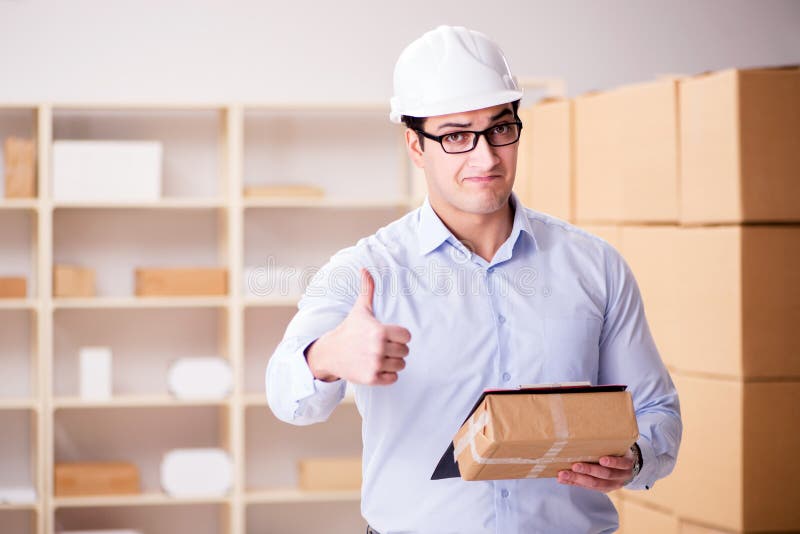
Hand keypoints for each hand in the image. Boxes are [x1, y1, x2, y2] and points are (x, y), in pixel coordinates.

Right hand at [305, 268, 411, 385]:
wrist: (330, 352)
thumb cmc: (349, 329)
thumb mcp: (359, 309)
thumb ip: (367, 290)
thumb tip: (364, 269)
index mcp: (379, 331)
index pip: (407, 336)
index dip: (399, 335)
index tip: (388, 334)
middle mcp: (378, 348)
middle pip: (405, 351)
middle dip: (396, 349)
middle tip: (381, 346)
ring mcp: (375, 365)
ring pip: (401, 365)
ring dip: (392, 362)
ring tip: (379, 356)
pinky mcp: (371, 378)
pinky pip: (393, 378)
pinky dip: (387, 375)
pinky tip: (376, 366)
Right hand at [557, 447, 634, 492]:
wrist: (635, 461)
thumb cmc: (611, 466)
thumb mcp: (598, 473)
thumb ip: (583, 475)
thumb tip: (559, 476)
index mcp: (604, 486)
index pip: (587, 486)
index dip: (573, 482)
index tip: (560, 477)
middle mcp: (613, 483)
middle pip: (595, 482)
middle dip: (579, 477)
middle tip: (565, 472)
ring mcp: (622, 474)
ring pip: (606, 474)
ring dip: (591, 470)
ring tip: (578, 466)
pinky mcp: (629, 462)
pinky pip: (621, 464)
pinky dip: (612, 463)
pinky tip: (603, 460)